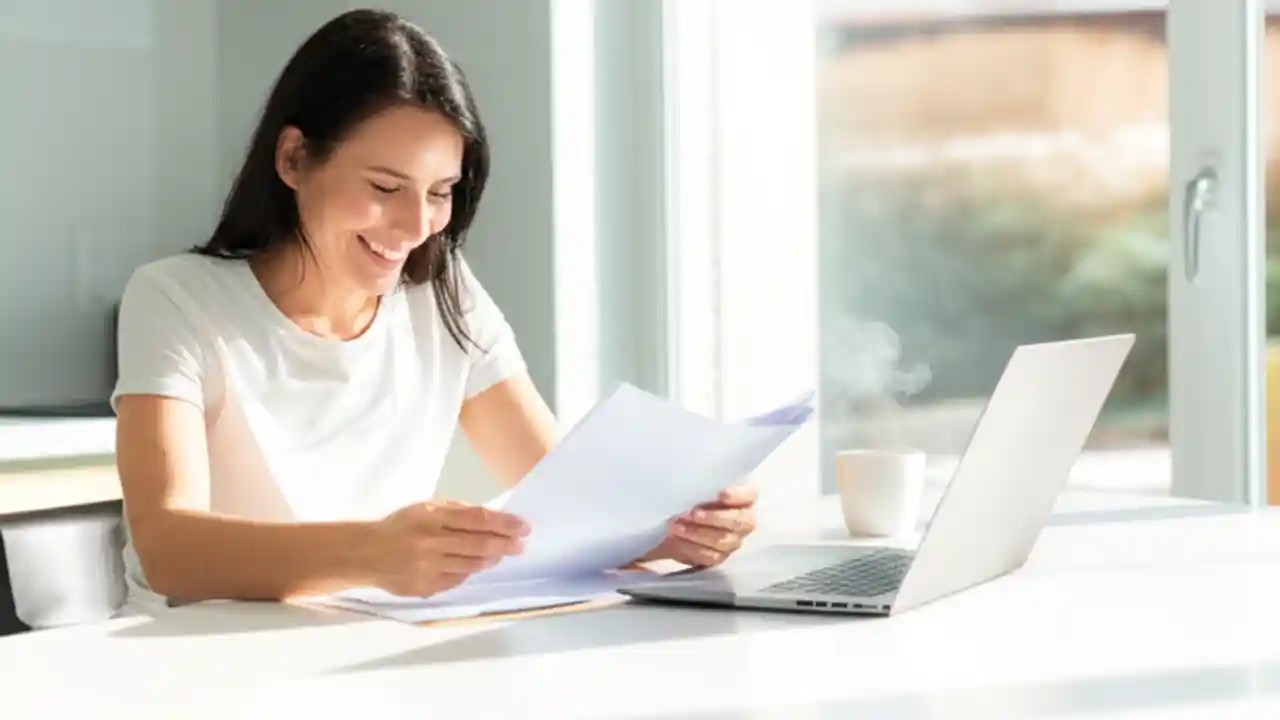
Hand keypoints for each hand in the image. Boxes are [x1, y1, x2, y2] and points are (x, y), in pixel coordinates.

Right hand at [363, 501, 528, 596]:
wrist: (366, 554)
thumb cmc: (401, 526)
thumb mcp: (425, 508)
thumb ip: (456, 512)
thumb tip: (491, 518)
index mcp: (432, 517)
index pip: (476, 519)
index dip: (503, 523)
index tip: (523, 526)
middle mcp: (431, 542)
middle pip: (479, 544)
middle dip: (505, 544)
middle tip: (520, 545)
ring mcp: (428, 567)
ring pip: (471, 565)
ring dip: (491, 559)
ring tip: (501, 554)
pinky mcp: (426, 587)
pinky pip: (457, 580)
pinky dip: (469, 572)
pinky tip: (474, 565)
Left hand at [641, 486, 757, 567]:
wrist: (674, 523)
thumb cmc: (689, 498)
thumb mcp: (694, 487)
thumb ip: (700, 483)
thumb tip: (688, 475)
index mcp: (743, 498)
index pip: (750, 495)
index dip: (738, 495)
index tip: (721, 494)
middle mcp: (744, 520)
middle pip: (739, 521)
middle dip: (713, 517)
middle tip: (691, 513)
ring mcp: (733, 541)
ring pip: (722, 540)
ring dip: (697, 533)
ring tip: (675, 525)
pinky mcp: (718, 557)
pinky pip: (709, 556)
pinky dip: (690, 547)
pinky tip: (676, 539)